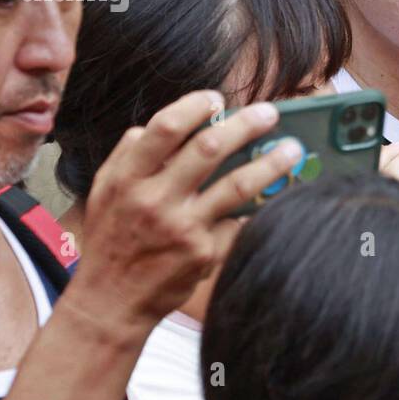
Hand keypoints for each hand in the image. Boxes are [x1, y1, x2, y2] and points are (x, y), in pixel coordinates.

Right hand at [68, 91, 302, 331]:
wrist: (111, 300)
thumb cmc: (112, 238)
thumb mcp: (105, 191)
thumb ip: (129, 154)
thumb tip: (164, 124)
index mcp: (128, 178)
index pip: (165, 128)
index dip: (194, 106)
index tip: (216, 99)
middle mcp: (155, 200)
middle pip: (209, 149)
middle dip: (245, 125)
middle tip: (269, 113)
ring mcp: (182, 228)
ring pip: (237, 186)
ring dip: (271, 164)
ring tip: (293, 149)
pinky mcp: (204, 253)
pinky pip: (239, 222)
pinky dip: (257, 209)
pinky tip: (276, 198)